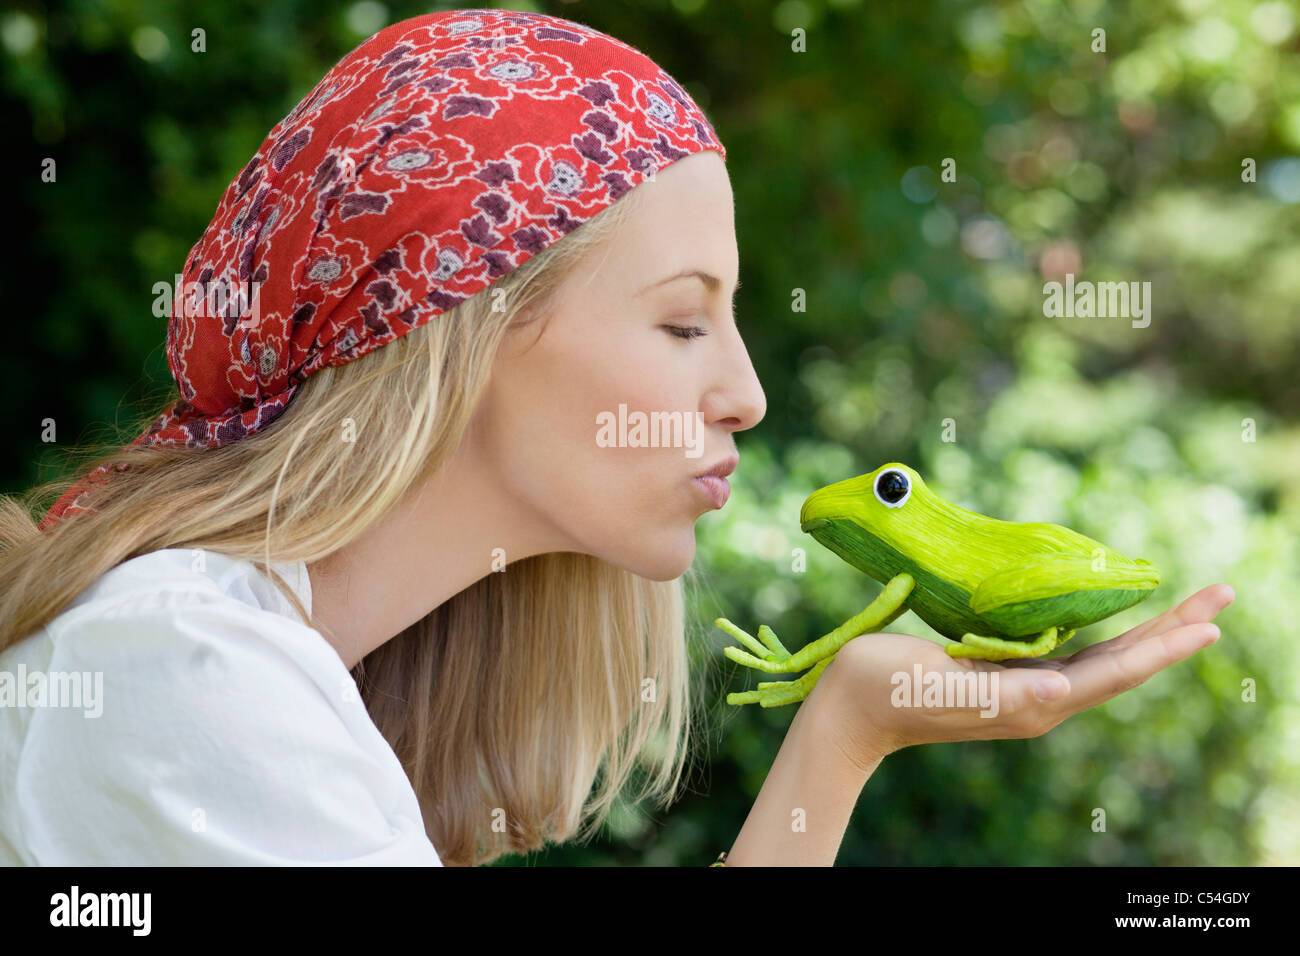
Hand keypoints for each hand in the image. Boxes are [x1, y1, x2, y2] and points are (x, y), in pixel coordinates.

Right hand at [818, 584, 1234, 769]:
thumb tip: (1060, 691)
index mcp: (1034, 702)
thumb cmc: (888, 690)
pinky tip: (1110, 619)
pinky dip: (1105, 632)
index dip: (1164, 645)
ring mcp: (1024, 688)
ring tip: (1184, 607)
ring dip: (1146, 631)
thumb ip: (1005, 694)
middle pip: (1122, 662)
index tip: (1209, 620)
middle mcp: (1040, 698)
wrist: (849, 709)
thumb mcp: (943, 687)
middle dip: (1172, 630)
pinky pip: (1071, 652)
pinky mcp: (1003, 674)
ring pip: (1103, 657)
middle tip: (1221, 595)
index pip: (1116, 671)